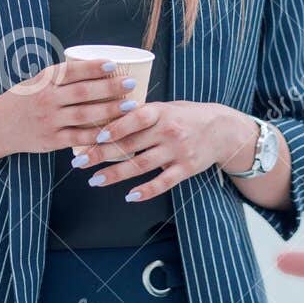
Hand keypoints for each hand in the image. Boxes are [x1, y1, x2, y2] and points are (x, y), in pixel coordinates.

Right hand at [0, 57, 136, 160]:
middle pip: (83, 93)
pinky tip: (115, 132)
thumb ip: (62, 77)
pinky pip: (79, 138)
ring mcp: (49, 121)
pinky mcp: (51, 140)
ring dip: (110, 111)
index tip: (113, 64)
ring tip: (130, 106)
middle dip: (110, 88)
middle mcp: (46, 99)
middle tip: (131, 84)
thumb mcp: (37, 81)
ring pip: (85, 116)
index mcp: (44, 80)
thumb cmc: (24, 99)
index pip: (72, 71)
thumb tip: (98, 67)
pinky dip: (98, 136)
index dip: (93, 68)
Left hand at [69, 100, 255, 202]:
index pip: (136, 118)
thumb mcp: (168, 106)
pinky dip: (145, 191)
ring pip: (142, 166)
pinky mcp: (186, 169)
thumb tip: (107, 116)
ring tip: (95, 180)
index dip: (116, 127)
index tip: (95, 136)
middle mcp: (169, 132)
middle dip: (102, 154)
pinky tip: (129, 196)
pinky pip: (163, 183)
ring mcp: (178, 151)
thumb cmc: (188, 115)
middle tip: (79, 162)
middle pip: (131, 145)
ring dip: (116, 175)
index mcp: (162, 112)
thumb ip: (142, 113)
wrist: (224, 129)